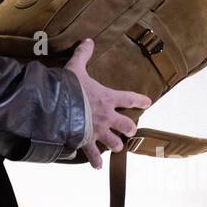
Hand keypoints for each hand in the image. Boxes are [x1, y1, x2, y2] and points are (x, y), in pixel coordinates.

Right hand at [65, 37, 152, 169]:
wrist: (58, 106)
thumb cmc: (69, 87)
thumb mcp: (76, 67)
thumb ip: (83, 54)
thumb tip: (88, 40)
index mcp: (108, 98)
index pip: (130, 98)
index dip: (140, 100)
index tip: (148, 102)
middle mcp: (107, 117)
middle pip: (127, 126)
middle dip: (130, 128)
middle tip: (130, 129)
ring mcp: (98, 131)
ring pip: (115, 143)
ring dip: (116, 145)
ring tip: (116, 146)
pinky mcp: (86, 141)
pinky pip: (93, 155)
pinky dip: (95, 161)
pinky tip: (97, 166)